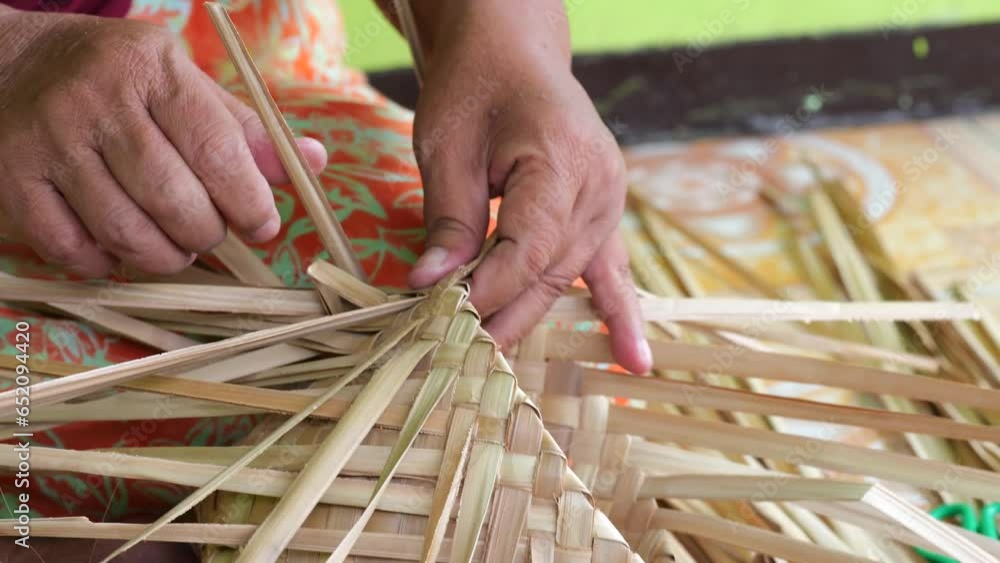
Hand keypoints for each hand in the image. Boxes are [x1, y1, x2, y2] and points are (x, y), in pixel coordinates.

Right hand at [0, 10, 326, 277]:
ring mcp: (49, 141)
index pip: (217, 151)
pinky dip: (106, 263)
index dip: (250, 202)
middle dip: (207, 234)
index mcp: (154, 71)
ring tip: (176, 247)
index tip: (264, 226)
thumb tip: (315, 162)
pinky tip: (120, 250)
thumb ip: (246, 128)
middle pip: (173, 200)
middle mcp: (97, 101)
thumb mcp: (185, 82)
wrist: (7, 60)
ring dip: (164, 258)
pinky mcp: (12, 177)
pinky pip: (71, 247)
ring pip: (125, 232)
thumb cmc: (119, 78)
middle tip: (211, 234)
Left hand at [405, 6, 651, 373]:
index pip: (526, 249)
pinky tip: (633, 359)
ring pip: (568, 277)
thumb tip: (430, 285)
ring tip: (495, 361)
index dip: (487, 291)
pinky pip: (611, 269)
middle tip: (455, 353)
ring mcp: (609, 200)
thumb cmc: (476, 86)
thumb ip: (449, 219)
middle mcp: (597, 185)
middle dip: (501, 315)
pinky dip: (618, 313)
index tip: (442, 318)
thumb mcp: (447, 145)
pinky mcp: (604, 211)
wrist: (515, 54)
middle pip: (549, 271)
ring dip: (529, 317)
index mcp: (560, 160)